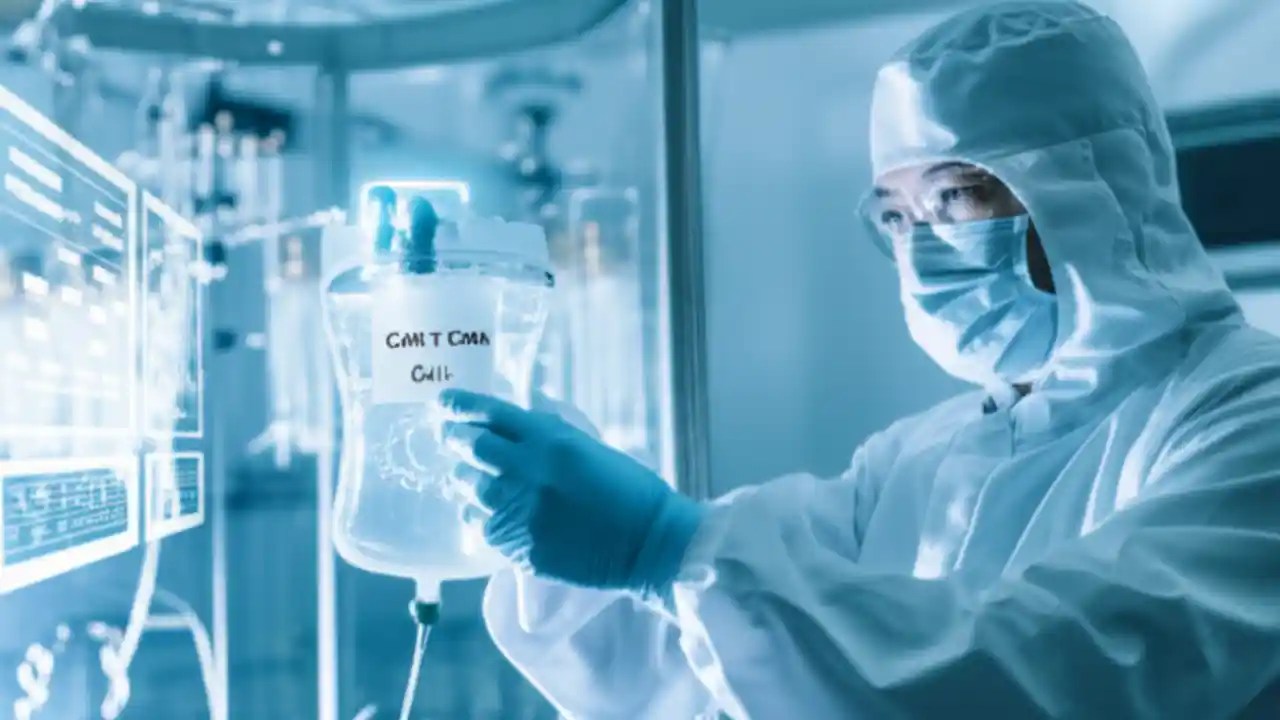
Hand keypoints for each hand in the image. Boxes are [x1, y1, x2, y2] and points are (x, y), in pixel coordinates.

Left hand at [439, 389, 704, 593]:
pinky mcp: (516, 546)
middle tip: (449, 435)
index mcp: (549, 440)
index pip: (491, 413)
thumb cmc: (627, 490)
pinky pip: (479, 524)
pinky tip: (491, 513)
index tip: (443, 402)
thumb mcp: (587, 446)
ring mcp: (518, 511)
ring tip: (469, 476)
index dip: (461, 405)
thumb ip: (547, 433)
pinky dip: (479, 515)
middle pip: (470, 446)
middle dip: (454, 437)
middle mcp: (527, 472)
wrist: (647, 543)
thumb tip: (516, 419)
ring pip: (467, 486)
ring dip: (465, 477)